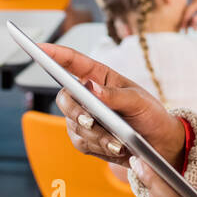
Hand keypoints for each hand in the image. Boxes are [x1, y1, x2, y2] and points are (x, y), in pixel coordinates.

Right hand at [38, 43, 185, 167]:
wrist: (157, 143)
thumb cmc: (149, 113)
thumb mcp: (139, 100)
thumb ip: (116, 95)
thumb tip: (92, 87)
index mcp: (99, 77)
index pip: (72, 62)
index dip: (54, 54)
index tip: (39, 48)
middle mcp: (87, 95)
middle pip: (65, 98)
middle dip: (76, 110)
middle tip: (91, 120)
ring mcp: (83, 118)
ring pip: (73, 124)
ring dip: (96, 134)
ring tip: (118, 142)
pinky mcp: (85, 139)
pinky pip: (82, 142)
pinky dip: (99, 146)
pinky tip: (116, 148)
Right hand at [180, 0, 196, 31]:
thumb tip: (193, 21)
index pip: (188, 11)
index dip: (185, 20)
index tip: (183, 28)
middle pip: (187, 12)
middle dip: (186, 22)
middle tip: (185, 32)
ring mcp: (196, 1)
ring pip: (189, 13)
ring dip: (189, 22)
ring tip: (189, 31)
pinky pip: (192, 12)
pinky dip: (192, 19)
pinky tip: (194, 27)